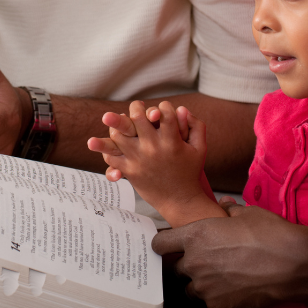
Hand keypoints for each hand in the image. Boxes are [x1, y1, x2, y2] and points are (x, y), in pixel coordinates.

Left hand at [88, 100, 222, 226]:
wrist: (180, 200)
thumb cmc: (190, 172)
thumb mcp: (200, 148)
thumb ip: (196, 125)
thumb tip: (181, 109)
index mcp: (172, 141)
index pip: (164, 112)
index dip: (162, 107)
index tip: (160, 110)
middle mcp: (153, 147)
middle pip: (137, 117)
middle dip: (136, 108)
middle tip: (137, 108)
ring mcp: (139, 159)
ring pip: (119, 133)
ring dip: (117, 125)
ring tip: (120, 122)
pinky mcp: (129, 171)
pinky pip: (111, 156)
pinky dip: (107, 149)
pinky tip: (112, 143)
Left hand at [152, 199, 307, 307]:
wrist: (291, 263)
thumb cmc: (268, 233)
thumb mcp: (247, 213)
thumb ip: (228, 211)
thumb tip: (224, 205)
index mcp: (195, 236)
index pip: (160, 244)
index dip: (164, 245)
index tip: (170, 247)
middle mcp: (194, 262)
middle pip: (177, 268)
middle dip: (188, 264)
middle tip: (208, 261)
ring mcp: (205, 288)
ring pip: (192, 289)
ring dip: (201, 284)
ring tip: (221, 279)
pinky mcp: (218, 307)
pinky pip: (210, 303)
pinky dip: (218, 298)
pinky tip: (235, 291)